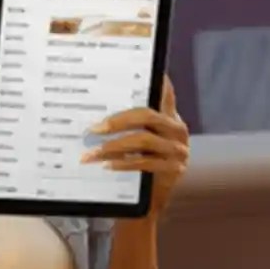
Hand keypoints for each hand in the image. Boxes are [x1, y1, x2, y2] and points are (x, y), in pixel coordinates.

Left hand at [81, 76, 189, 216]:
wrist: (151, 199)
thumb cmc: (137, 162)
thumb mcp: (134, 141)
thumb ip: (126, 124)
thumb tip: (93, 112)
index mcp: (169, 116)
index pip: (164, 93)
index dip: (157, 81)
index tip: (143, 69)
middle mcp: (177, 129)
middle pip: (147, 115)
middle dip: (117, 121)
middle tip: (93, 128)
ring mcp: (178, 149)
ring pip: (143, 140)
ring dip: (112, 147)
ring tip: (91, 153)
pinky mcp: (175, 169)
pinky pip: (145, 162)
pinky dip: (123, 163)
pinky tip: (106, 165)